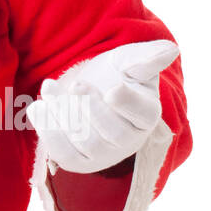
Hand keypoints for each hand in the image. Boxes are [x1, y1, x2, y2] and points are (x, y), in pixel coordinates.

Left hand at [24, 40, 178, 174]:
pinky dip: (47, 130)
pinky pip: (63, 155)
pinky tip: (38, 106)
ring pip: (85, 143)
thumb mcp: (128, 60)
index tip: (111, 89)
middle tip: (76, 84)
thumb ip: (146, 57)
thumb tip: (171, 50)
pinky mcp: (78, 161)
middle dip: (90, 108)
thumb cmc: (113, 73)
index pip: (143, 114)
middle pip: (113, 133)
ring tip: (49, 87)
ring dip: (63, 114)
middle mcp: (129, 140)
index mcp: (146, 114)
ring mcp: (103, 154)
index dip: (127, 104)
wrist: (84, 85)